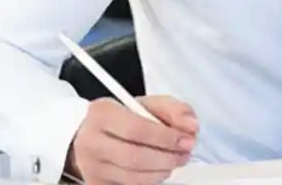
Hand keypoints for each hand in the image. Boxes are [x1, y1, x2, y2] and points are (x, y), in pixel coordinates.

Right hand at [66, 95, 198, 184]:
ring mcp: (90, 166)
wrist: (90, 135)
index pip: (137, 129)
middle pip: (135, 157)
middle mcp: (90, 141)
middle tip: (185, 154)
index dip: (166, 137)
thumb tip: (192, 126)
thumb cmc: (123, 117)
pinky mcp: (95, 184)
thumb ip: (174, 109)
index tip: (187, 140)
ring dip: (161, 171)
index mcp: (102, 113)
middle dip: (167, 158)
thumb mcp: (148, 104)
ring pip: (133, 177)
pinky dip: (150, 180)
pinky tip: (157, 170)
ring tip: (174, 161)